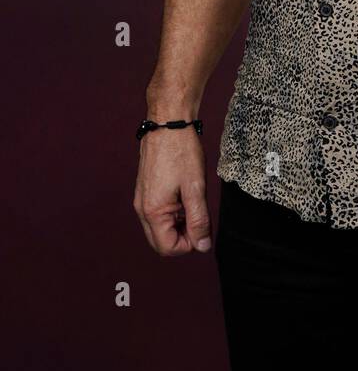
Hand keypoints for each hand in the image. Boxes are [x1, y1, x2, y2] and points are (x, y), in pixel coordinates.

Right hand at [133, 128, 211, 256]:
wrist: (168, 122)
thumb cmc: (181, 151)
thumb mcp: (195, 188)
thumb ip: (199, 220)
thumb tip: (202, 246)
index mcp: (153, 212)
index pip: (168, 248)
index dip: (189, 244)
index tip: (203, 227)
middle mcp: (142, 209)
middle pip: (161, 241)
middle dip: (182, 236)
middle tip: (199, 216)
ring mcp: (141, 199)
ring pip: (159, 227)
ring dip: (178, 224)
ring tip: (193, 201)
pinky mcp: (145, 190)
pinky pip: (157, 213)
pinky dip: (172, 212)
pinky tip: (185, 195)